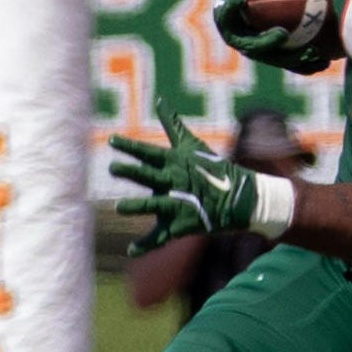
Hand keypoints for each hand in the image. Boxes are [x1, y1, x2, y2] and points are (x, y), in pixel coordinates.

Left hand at [110, 113, 271, 257]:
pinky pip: (161, 237)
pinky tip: (131, 251)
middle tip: (114, 168)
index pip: (148, 153)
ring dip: (138, 207)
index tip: (112, 140)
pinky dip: (146, 245)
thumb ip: (173, 124)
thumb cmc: (212, 167)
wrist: (239, 196)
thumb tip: (160, 100)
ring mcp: (178, 203)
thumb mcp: (191, 144)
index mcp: (174, 163)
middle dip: (132, 172)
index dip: (130, 146)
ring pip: (155, 206)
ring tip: (120, 208)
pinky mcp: (182, 224)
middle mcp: (174, 182)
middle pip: (149, 176)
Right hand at [209, 0, 338, 74]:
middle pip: (249, 46)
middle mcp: (241, 37)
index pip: (225, 14)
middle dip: (264, 42)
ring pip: (275, 59)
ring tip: (312, 52)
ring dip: (291, 57)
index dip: (230, 8)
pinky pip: (291, 66)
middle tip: (283, 34)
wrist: (275, 2)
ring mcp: (260, 52)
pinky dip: (306, 64)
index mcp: (230, 16)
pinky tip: (324, 61)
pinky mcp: (278, 60)